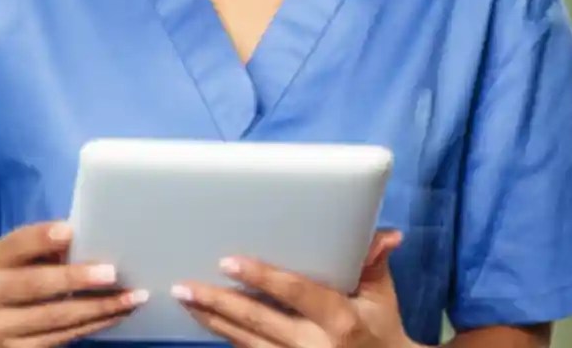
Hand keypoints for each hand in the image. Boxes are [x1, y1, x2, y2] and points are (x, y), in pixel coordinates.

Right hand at [0, 221, 148, 347]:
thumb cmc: (18, 274)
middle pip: (33, 285)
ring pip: (54, 317)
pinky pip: (62, 338)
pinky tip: (117, 314)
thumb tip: (89, 238)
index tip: (69, 231)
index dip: (40, 238)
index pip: (14, 245)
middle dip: (74, 278)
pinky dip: (94, 325)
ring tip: (131, 297)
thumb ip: (45, 246)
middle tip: (111, 272)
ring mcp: (1, 327)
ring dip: (98, 307)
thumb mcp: (21, 255)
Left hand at [172, 230, 421, 347]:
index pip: (296, 293)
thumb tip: (386, 235)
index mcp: (340, 319)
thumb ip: (373, 262)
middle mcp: (314, 345)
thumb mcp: (381, 296)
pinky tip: (204, 318)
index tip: (228, 262)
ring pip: (246, 340)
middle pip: (259, 320)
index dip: (262, 277)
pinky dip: (225, 334)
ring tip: (185, 299)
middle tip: (185, 286)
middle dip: (219, 302)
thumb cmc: (380, 328)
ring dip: (212, 319)